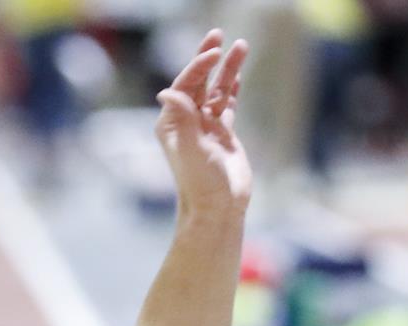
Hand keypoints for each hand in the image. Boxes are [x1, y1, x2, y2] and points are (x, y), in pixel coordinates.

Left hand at [154, 31, 251, 220]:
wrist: (219, 208)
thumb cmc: (200, 182)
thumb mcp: (190, 148)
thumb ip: (182, 118)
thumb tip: (166, 92)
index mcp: (172, 123)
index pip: (185, 86)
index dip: (198, 67)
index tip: (214, 53)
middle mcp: (186, 121)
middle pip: (198, 82)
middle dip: (208, 58)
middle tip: (218, 35)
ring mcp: (205, 126)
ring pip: (216, 90)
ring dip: (228, 70)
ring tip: (241, 46)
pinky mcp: (222, 134)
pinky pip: (226, 103)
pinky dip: (233, 88)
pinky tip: (238, 74)